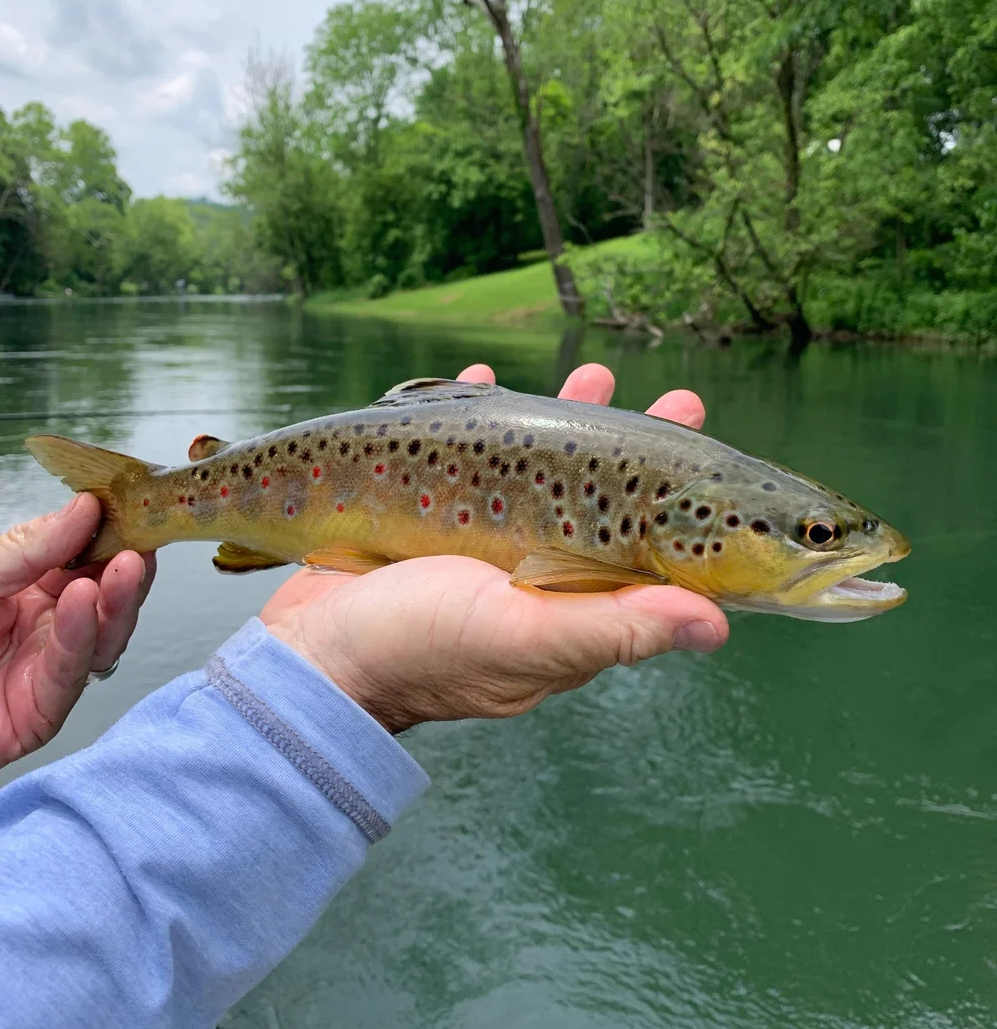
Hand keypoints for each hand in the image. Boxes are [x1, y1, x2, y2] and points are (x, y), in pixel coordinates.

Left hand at [0, 495, 154, 766]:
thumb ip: (29, 548)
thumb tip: (83, 509)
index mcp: (30, 592)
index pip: (86, 563)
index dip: (111, 539)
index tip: (130, 511)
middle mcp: (47, 630)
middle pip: (105, 601)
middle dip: (127, 571)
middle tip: (143, 541)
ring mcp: (49, 670)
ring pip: (102, 638)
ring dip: (118, 601)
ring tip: (127, 567)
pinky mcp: (44, 711)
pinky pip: (69, 670)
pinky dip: (80, 635)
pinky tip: (84, 602)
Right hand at [261, 365, 727, 734]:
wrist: (310, 655)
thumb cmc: (418, 651)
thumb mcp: (524, 638)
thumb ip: (615, 627)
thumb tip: (717, 625)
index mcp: (571, 608)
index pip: (645, 550)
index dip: (681, 499)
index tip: (705, 445)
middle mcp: (535, 576)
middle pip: (603, 503)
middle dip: (637, 447)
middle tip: (674, 396)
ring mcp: (481, 547)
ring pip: (538, 473)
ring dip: (564, 421)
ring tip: (591, 373)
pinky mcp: (430, 522)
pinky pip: (463, 460)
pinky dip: (474, 419)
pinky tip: (479, 377)